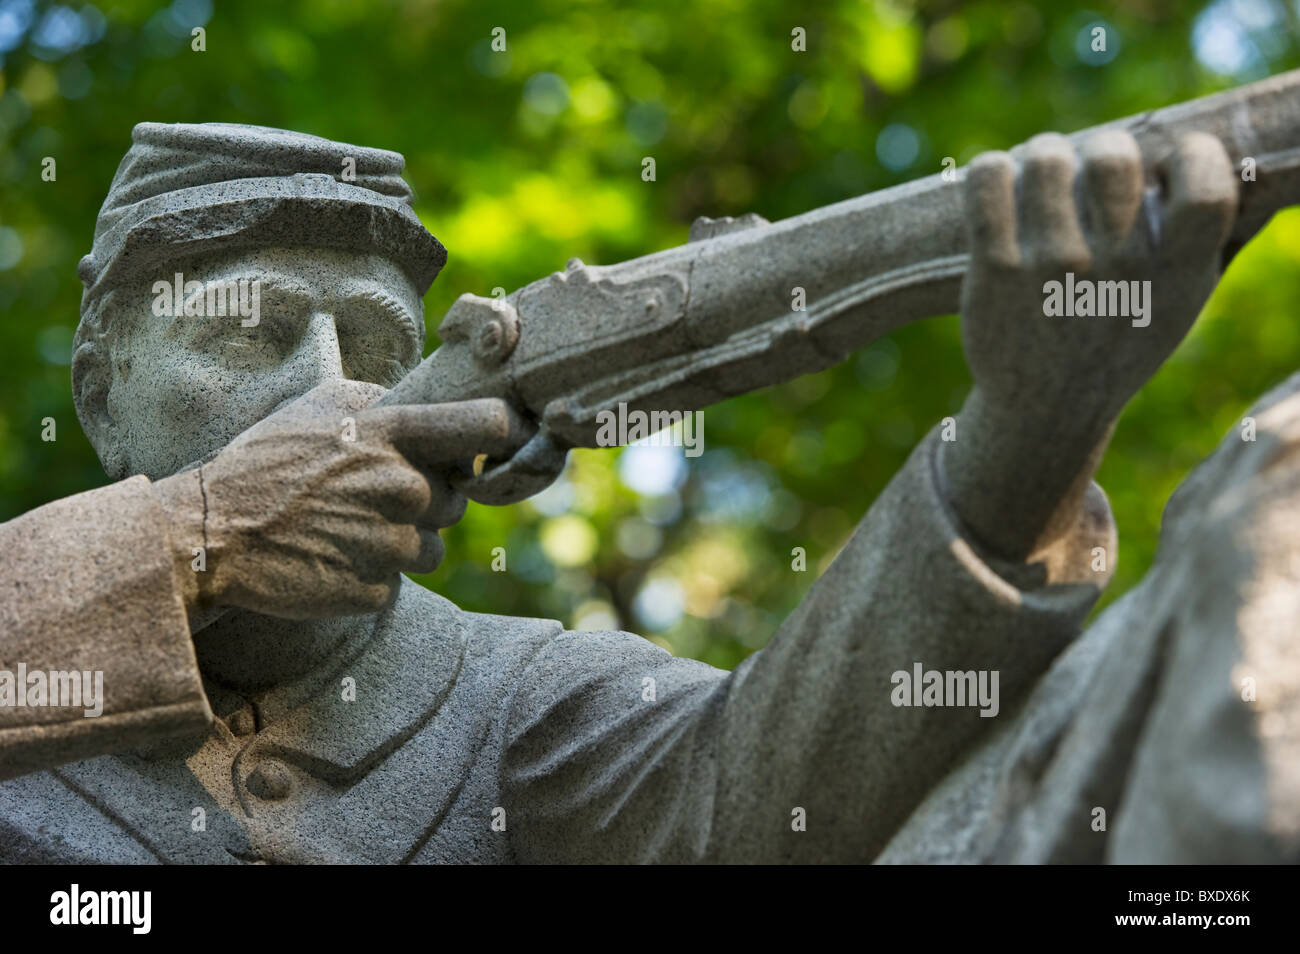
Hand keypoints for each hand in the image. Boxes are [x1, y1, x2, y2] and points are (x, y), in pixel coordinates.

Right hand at [155, 378, 527, 619]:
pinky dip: (372, 576)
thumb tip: (411, 394)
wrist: (210, 535)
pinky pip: (397, 584)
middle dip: (426, 503)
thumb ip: (372, 398)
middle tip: (372, 500)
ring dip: (400, 543)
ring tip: (346, 530)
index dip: (502, 436)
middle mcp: (404, 488)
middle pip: (456, 501)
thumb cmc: (261, 464)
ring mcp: (392, 543)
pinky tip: (332, 559)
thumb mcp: (313, 408)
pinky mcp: (377, 591)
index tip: (499, 445)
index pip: (488, 427)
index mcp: (393, 435)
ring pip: (430, 548)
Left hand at [944, 130, 1236, 560]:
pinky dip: (993, 168)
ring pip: (1046, 156)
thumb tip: (1256, 169)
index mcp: (1174, 273)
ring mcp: (1050, 268)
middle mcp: (1114, 270)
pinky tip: (1001, 185)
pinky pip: (988, 177)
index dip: (1191, 154)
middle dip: (1101, 148)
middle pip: (1112, 155)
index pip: (1206, 185)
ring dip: (1043, 153)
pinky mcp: (995, 269)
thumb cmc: (1120, 339)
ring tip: (1042, 175)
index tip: (1169, 164)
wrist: (1045, 406)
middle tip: (1088, 168)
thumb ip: (1208, 240)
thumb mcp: (1179, 303)